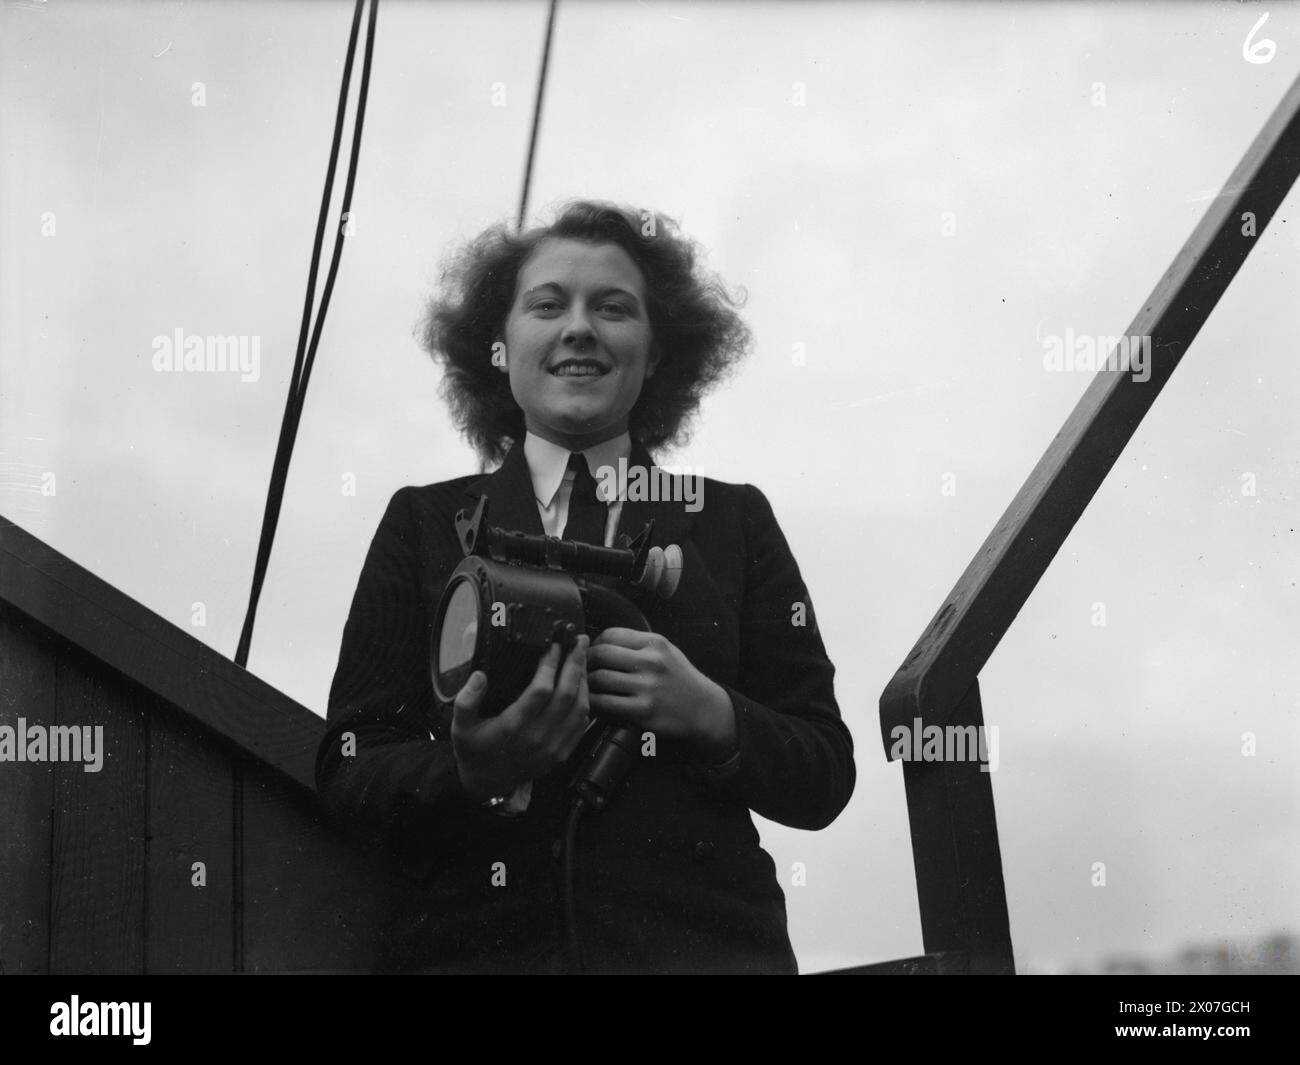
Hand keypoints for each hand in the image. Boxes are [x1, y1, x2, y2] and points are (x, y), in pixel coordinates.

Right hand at [451, 636, 590, 799]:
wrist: (487, 783)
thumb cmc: (474, 749)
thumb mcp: (460, 726)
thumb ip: (466, 700)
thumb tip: (480, 675)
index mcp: (514, 727)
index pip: (541, 690)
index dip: (551, 664)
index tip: (554, 644)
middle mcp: (538, 737)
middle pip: (567, 694)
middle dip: (575, 663)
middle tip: (579, 641)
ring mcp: (554, 747)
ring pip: (580, 708)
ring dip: (583, 680)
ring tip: (581, 658)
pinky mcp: (562, 754)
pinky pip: (582, 724)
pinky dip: (585, 701)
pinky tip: (580, 685)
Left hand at [587, 628, 736, 760]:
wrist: (704, 708)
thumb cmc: (680, 679)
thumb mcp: (666, 651)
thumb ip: (638, 644)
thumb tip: (600, 642)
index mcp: (654, 643)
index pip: (610, 634)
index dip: (594, 643)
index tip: (592, 652)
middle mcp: (651, 662)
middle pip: (601, 654)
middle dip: (586, 662)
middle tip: (583, 670)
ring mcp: (647, 687)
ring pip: (599, 678)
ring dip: (587, 683)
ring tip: (587, 686)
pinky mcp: (643, 710)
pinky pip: (606, 703)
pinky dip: (594, 703)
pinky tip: (594, 703)